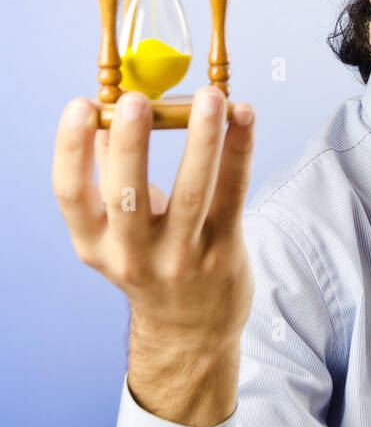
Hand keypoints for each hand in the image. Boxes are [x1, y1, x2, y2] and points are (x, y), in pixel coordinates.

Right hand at [53, 86, 255, 352]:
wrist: (189, 330)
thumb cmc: (149, 260)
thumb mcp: (115, 231)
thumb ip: (110, 170)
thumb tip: (108, 103)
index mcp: (94, 243)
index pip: (71, 194)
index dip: (71, 149)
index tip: (81, 106)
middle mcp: (131, 255)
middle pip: (126, 195)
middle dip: (131, 144)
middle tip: (135, 100)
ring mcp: (180, 257)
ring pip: (191, 192)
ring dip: (201, 140)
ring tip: (209, 97)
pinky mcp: (223, 252)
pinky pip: (232, 193)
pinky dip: (239, 150)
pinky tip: (244, 114)